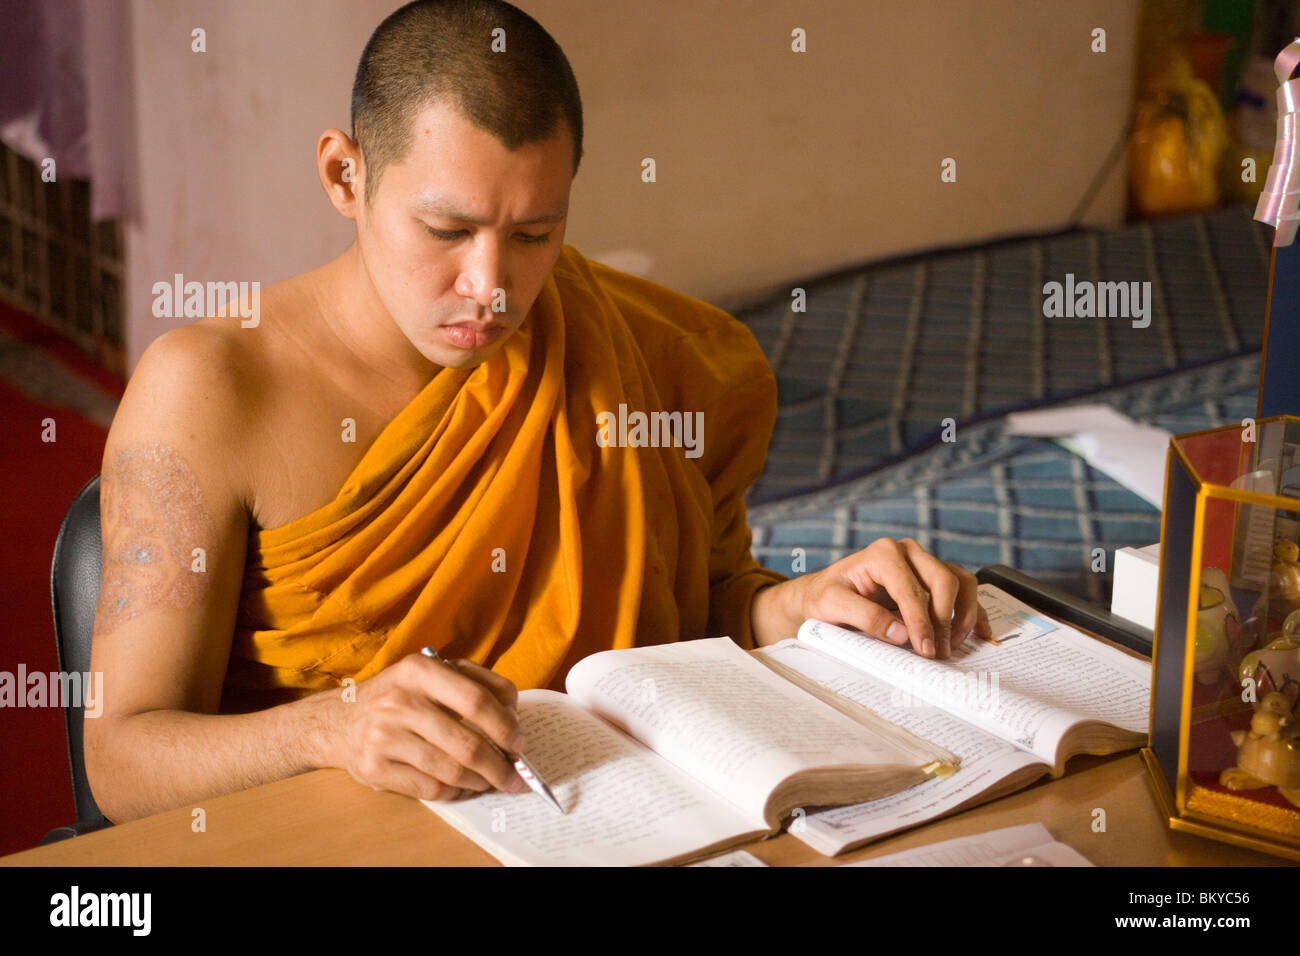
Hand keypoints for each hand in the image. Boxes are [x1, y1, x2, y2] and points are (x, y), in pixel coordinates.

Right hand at [327, 652, 528, 800]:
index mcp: (420, 671)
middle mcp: (399, 701)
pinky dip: (456, 792)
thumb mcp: (430, 672)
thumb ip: (474, 683)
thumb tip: (513, 716)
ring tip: (494, 782)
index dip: (506, 725)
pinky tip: (465, 787)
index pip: (477, 700)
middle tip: (515, 774)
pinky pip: (430, 789)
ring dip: (482, 782)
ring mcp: (384, 737)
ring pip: (451, 771)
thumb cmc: (398, 695)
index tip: (520, 741)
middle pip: (467, 743)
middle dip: (500, 765)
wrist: (338, 720)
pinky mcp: (375, 768)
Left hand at [788, 538, 990, 658]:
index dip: (921, 622)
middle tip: (937, 652)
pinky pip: (963, 589)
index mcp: (883, 553)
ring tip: (951, 646)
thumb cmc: (826, 596)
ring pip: (960, 583)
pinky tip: (979, 632)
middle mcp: (908, 552)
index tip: (925, 649)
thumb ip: (865, 617)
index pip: (912, 590)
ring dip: (962, 616)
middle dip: (944, 621)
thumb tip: (901, 634)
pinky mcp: (931, 578)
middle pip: (943, 582)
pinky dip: (974, 610)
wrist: (823, 594)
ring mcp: (923, 563)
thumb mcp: (833, 605)